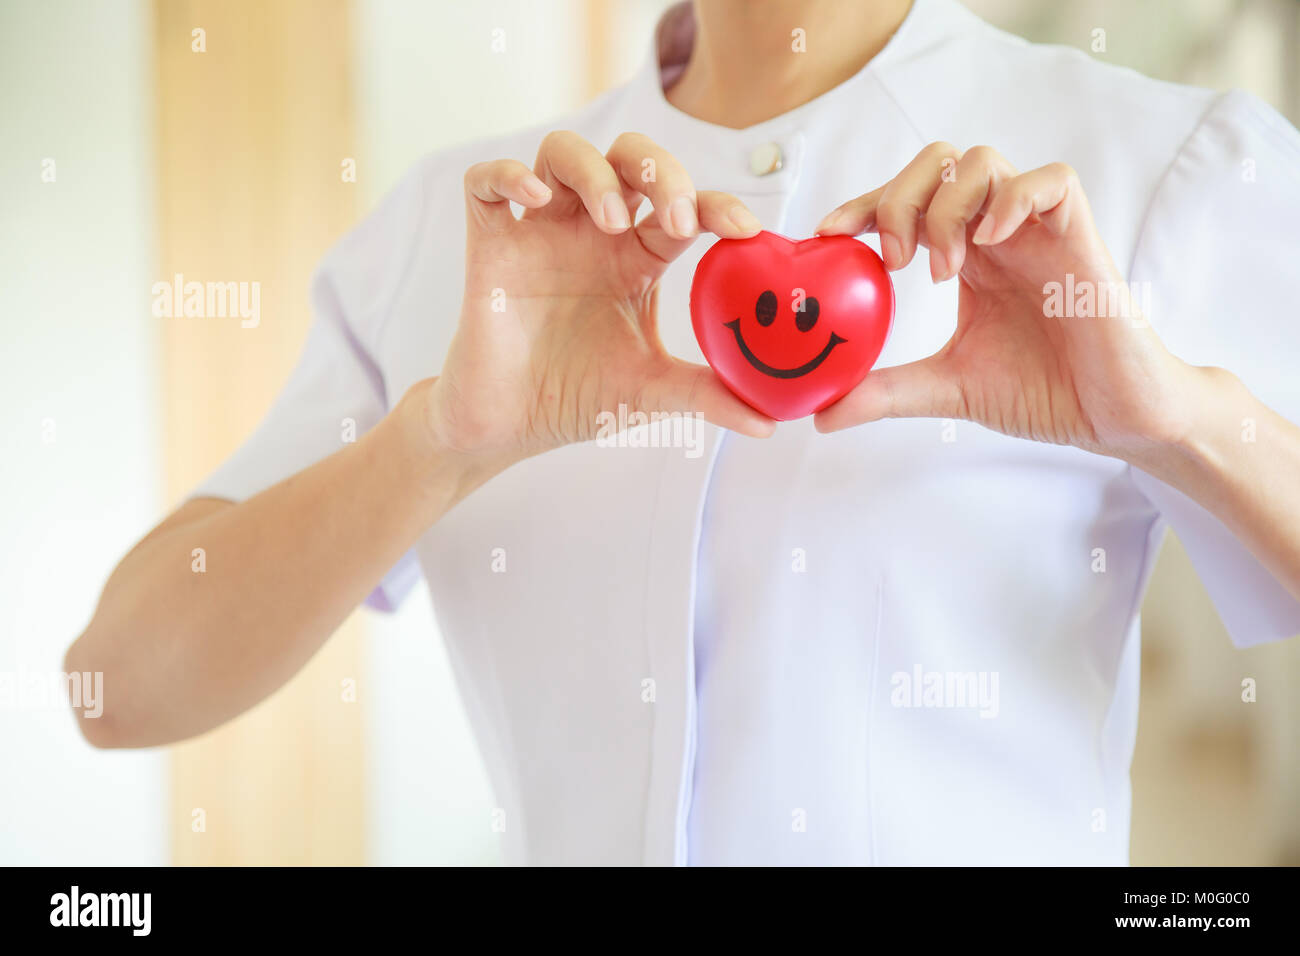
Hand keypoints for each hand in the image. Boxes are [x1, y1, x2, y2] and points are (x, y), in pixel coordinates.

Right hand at [426, 130, 773, 465]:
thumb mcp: (653, 393)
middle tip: (677, 218)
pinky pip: (486, 182)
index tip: (745, 231)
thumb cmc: (579, 399)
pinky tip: (534, 200)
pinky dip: (508, 176)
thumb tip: (770, 425)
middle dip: (662, 171)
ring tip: (612, 222)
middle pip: (630, 157)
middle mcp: (591, 232)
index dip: (718, 205)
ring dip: (595, 172)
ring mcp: (540, 232)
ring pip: (563, 152)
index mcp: (638, 258)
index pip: (685, 206)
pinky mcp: (490, 243)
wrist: (509, 427)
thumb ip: (708, 396)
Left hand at [814, 143, 1200, 463]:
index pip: (905, 200)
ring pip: (984, 161)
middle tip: (894, 261)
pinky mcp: (1081, 239)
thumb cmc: (1043, 392)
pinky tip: (988, 244)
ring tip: (943, 270)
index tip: (826, 235)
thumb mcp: (946, 388)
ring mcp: (1037, 231)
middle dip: (899, 198)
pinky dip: (1012, 199)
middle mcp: (997, 233)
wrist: (1113, 417)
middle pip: (938, 162)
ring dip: (947, 206)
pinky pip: (1052, 180)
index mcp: (965, 257)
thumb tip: (822, 415)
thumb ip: (886, 392)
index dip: (862, 204)